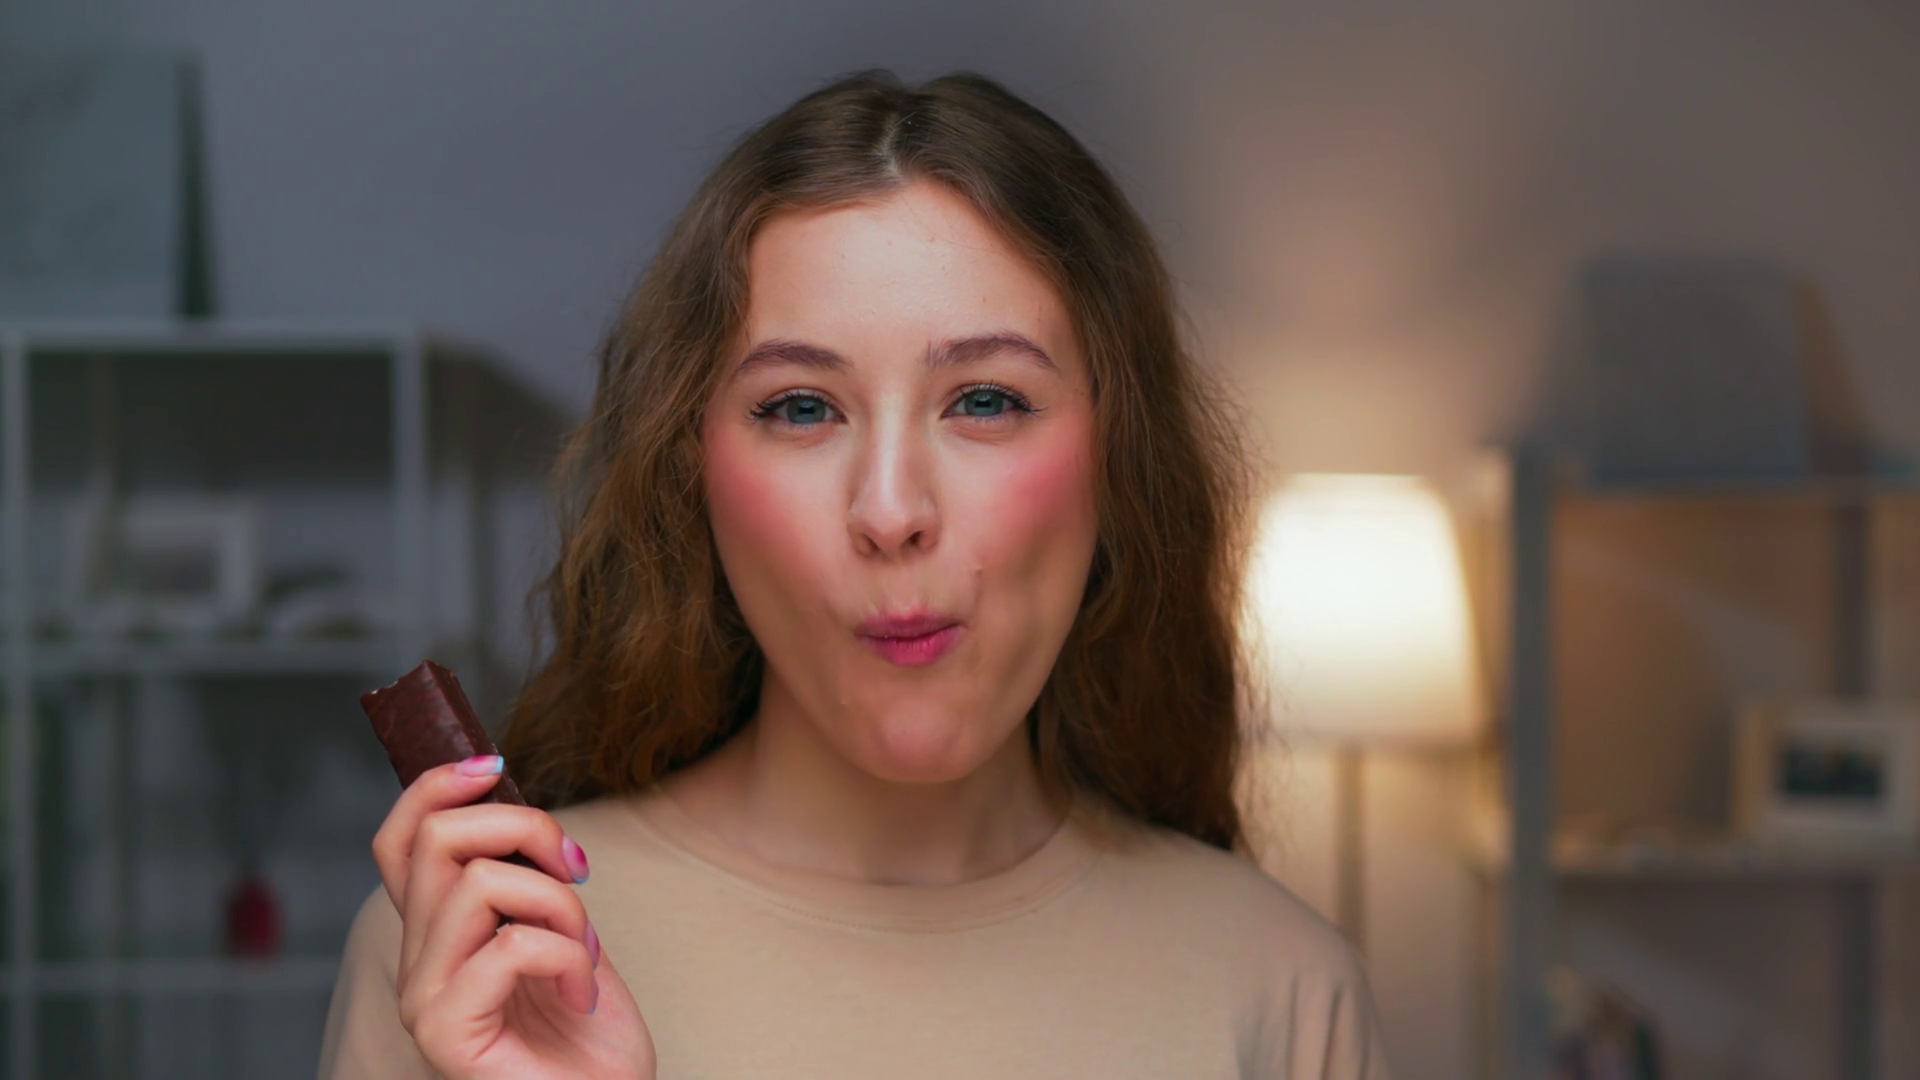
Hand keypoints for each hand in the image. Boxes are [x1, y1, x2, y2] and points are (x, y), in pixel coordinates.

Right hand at [371, 756, 655, 1079]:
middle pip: (438, 840)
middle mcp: (417, 964)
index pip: (399, 840)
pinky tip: (580, 994)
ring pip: (480, 882)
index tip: (495, 765)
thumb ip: (528, 876)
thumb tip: (508, 795)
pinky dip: (566, 956)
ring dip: (560, 903)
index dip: (435, 786)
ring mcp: (423, 999)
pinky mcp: (444, 1033)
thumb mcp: (564, 929)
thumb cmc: (590, 1033)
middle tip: (577, 871)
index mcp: (438, 935)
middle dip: (526, 829)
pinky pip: (509, 946)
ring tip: (583, 951)